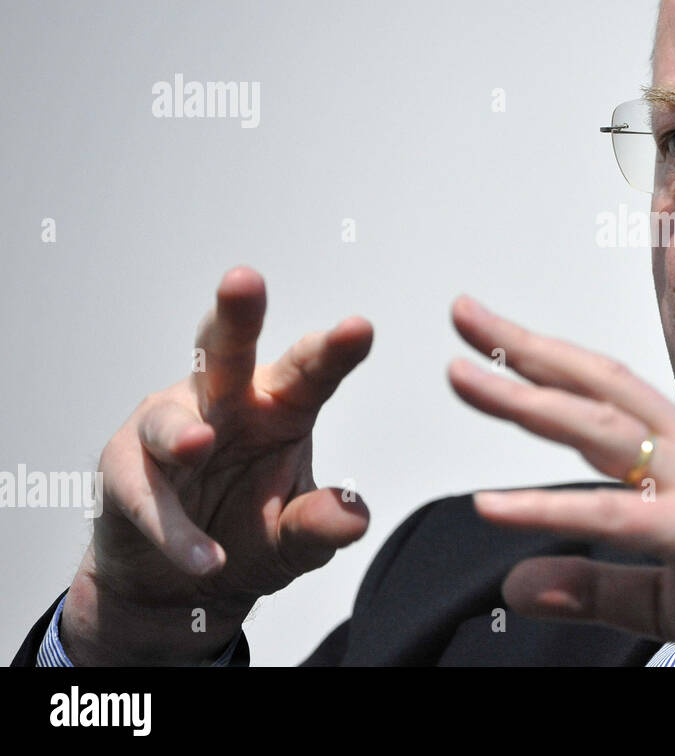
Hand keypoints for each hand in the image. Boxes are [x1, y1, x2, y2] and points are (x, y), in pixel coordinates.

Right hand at [61, 266, 372, 664]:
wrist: (178, 583)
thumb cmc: (247, 534)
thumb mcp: (294, 539)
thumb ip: (319, 525)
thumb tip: (354, 519)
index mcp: (281, 404)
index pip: (310, 370)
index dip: (334, 350)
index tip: (359, 328)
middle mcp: (226, 402)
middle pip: (228, 352)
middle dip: (236, 316)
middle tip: (243, 280)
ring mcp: (170, 428)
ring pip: (172, 419)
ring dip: (181, 431)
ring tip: (196, 444)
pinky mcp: (125, 471)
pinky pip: (148, 496)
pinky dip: (174, 530)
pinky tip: (206, 558)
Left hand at [447, 296, 674, 665]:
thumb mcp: (665, 598)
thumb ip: (593, 584)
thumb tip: (516, 582)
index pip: (610, 394)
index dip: (550, 363)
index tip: (493, 340)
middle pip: (598, 387)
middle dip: (526, 348)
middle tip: (464, 315)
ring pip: (599, 431)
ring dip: (525, 401)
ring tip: (463, 377)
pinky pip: (612, 517)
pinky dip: (546, 510)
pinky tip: (490, 505)